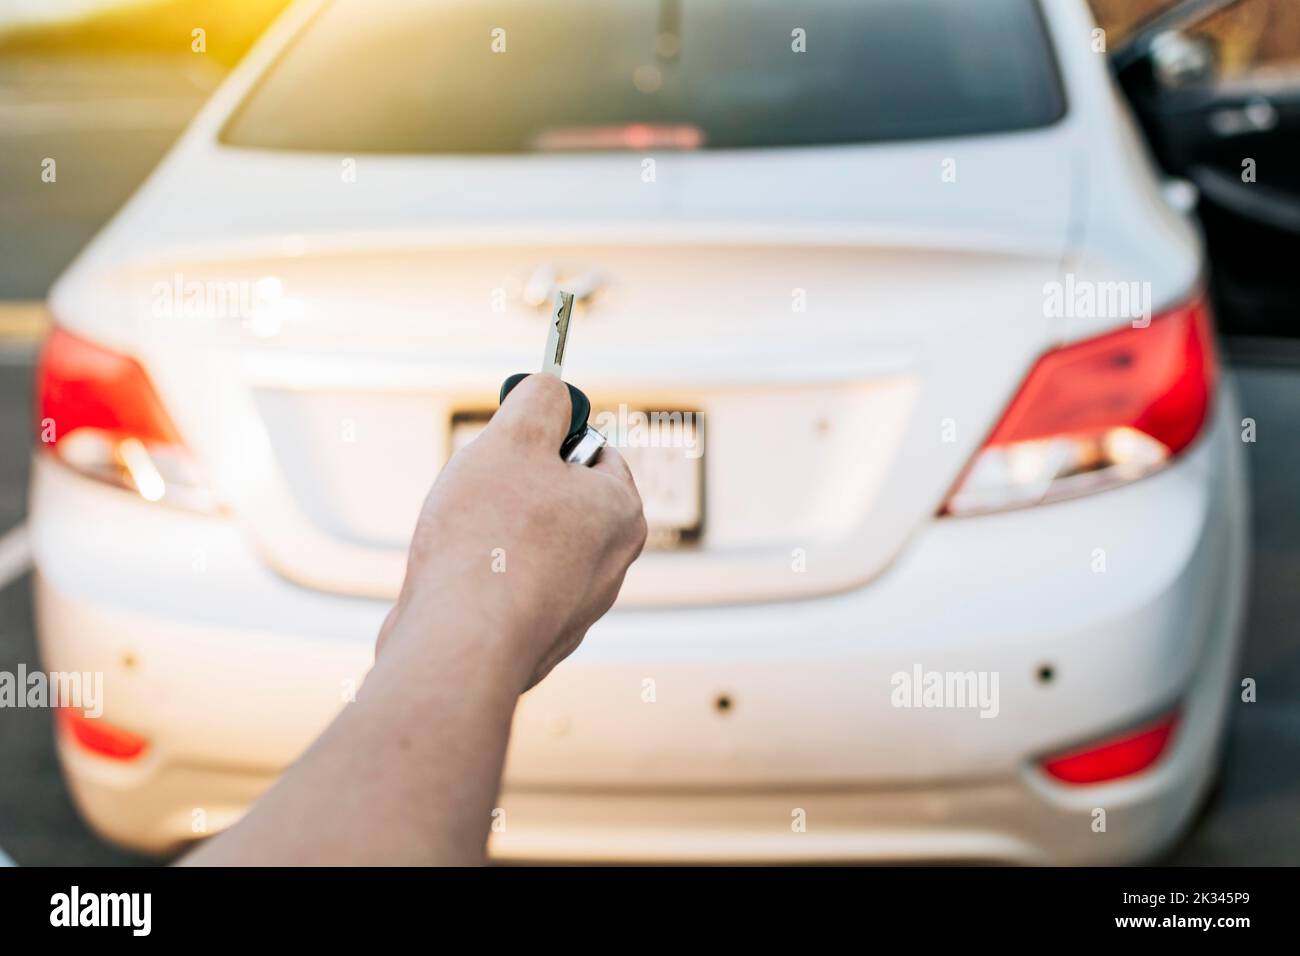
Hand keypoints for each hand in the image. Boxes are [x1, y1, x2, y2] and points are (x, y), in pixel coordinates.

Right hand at [379, 374, 646, 691]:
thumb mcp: (514, 437)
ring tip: (466, 541)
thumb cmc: (488, 540)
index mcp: (621, 514)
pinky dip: (483, 581)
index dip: (549, 438)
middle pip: (560, 500)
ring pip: (531, 546)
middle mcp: (611, 567)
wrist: (457, 644)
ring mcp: (576, 611)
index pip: (596, 452)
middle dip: (517, 489)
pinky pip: (508, 591)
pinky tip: (457, 582)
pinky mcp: (537, 642)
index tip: (513, 444)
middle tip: (482, 493)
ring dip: (495, 535)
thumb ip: (539, 400)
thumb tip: (551, 389)